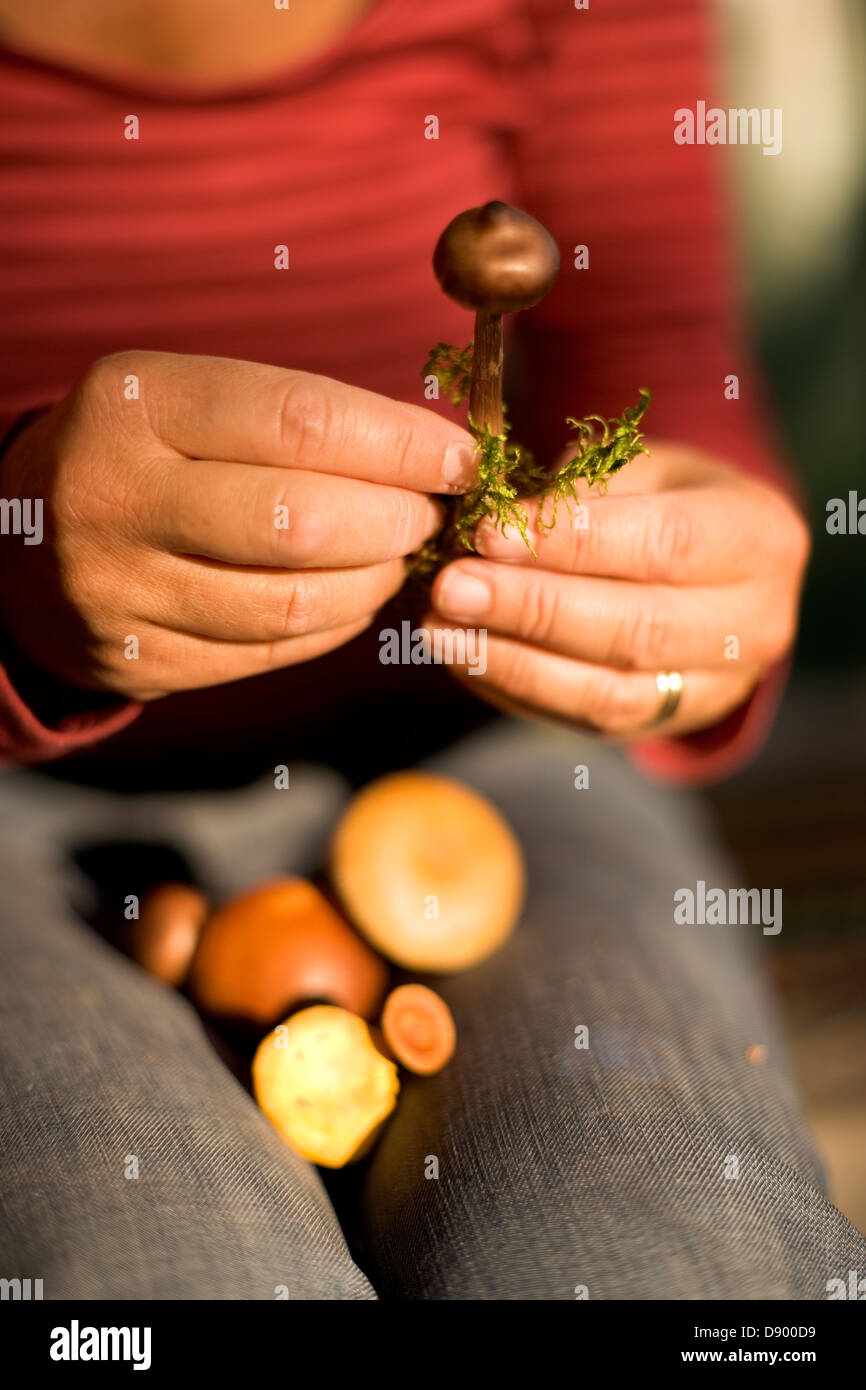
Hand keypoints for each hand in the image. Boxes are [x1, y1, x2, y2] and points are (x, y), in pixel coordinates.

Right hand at [0, 351, 475, 699]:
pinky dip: (334, 625)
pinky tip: (352, 596)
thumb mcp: (192, 399)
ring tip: (394, 553)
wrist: (23, 541)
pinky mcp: (139, 661)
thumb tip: (434, 451)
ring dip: (374, 580)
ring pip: (293, 603)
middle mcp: (115, 498)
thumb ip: (300, 416)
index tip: (460, 455)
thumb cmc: (144, 453)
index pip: (300, 421)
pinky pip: (271, 653)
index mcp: (135, 405)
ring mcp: (120, 591)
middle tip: (427, 512)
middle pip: (302, 524)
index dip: (400, 443)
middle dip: (396, 520)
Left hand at [425, 443, 809, 736]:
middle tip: (449, 588)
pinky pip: (586, 723)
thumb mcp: (645, 466)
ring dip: (514, 663)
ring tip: (441, 629)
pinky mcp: (668, 725)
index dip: (571, 543)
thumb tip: (501, 529)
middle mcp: (754, 624)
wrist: (719, 568)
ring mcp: (717, 689)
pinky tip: (464, 658)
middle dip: (531, 609)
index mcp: (760, 538)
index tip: (487, 535)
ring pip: (610, 694)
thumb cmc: (671, 498)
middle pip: (636, 629)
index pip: (663, 544)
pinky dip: (518, 692)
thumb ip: (587, 492)